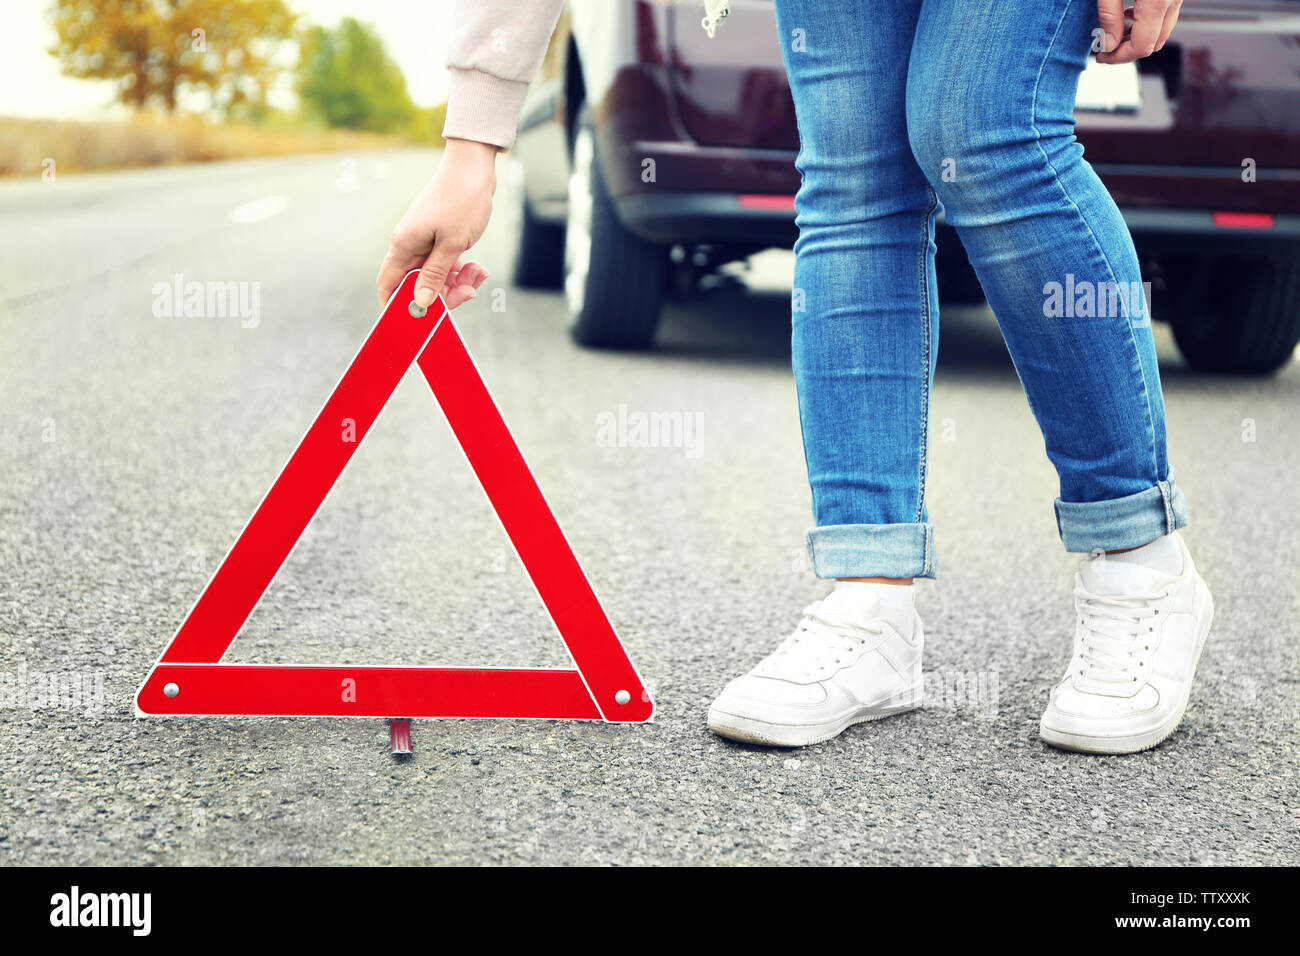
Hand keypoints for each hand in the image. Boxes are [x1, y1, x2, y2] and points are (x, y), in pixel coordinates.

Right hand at [377, 138, 497, 309]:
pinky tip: (477, 268)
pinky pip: (445, 264)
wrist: (474, 165)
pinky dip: (461, 269)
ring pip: (435, 276)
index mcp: (403, 246)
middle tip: (468, 292)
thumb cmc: (462, 200)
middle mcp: (409, 245)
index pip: (388, 286)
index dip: (398, 307)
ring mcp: (424, 241)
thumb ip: (434, 275)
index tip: (419, 322)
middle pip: (417, 286)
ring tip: (477, 274)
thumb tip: (420, 303)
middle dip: (443, 295)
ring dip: (457, 282)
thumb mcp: (452, 244)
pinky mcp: (439, 238)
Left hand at [1096, 0, 1180, 63]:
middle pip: (1155, 42)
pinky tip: (1129, 13)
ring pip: (1163, 29)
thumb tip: (1108, 44)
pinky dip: (1148, 22)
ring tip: (1115, 31)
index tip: (1102, 56)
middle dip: (1128, 50)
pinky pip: (1166, 14)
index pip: (1142, 46)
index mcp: (1158, 1)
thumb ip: (1109, 15)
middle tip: (1106, 48)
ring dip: (1139, 37)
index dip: (1119, 57)